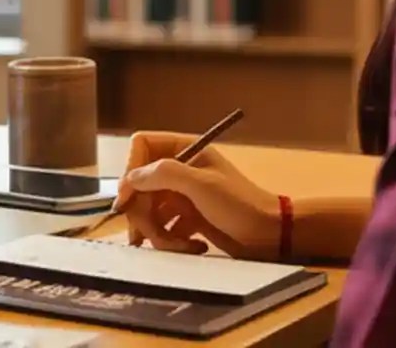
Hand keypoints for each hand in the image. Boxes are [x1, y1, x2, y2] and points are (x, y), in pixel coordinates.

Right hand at [116, 131, 283, 260]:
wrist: (269, 235)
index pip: (142, 148)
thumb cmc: (239, 204)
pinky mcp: (186, 218)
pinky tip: (194, 246)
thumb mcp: (201, 185)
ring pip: (149, 210)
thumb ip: (163, 174)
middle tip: (145, 235)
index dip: (130, 171)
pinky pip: (163, 228)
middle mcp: (179, 169)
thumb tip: (129, 179)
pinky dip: (172, 241)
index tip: (126, 199)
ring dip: (158, 233)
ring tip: (180, 246)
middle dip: (143, 213)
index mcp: (184, 149)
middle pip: (140, 185)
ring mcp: (181, 194)